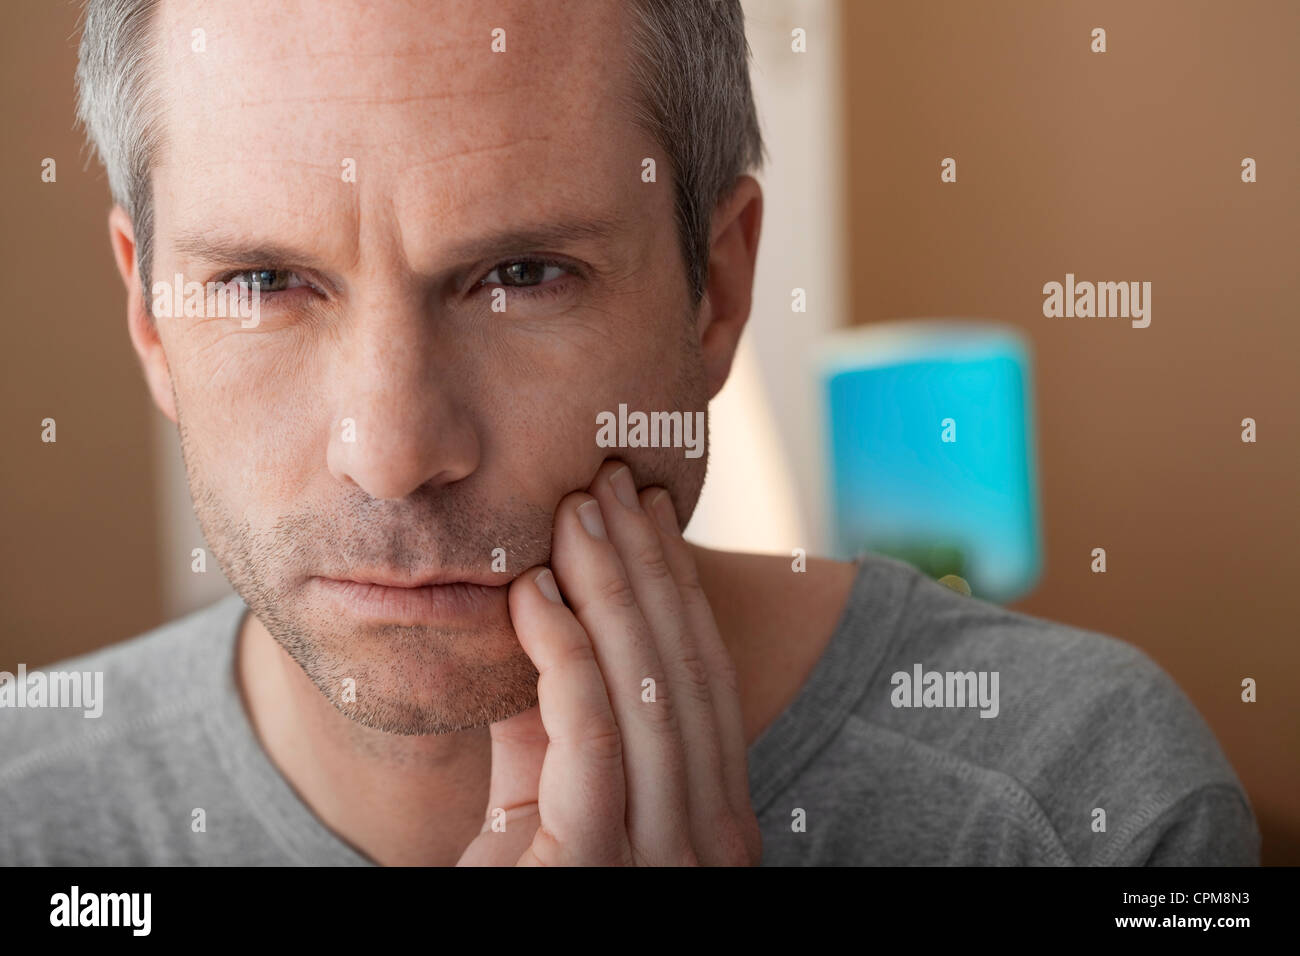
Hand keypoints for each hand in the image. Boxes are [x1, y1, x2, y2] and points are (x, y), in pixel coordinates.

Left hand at [456, 460, 761, 865]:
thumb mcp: (541, 795)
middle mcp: (711, 836)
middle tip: (611, 480)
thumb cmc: (523, 888)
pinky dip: (565, 652)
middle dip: (645, 565)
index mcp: (712, 815)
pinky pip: (591, 732)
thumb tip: (536, 609)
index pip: (701, 674)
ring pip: (646, 686)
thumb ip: (548, 716)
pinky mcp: (596, 864)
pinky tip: (533, 593)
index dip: (674, 584)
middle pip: (682, 667)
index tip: (645, 508)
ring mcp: (665, 856)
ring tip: (576, 510)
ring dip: (609, 586)